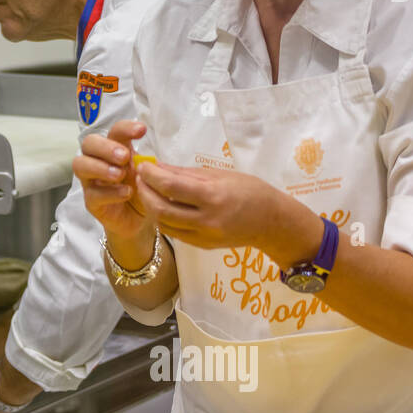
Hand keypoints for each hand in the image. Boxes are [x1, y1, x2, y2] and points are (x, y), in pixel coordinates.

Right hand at [74, 120, 156, 242]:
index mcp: (115, 150)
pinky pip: (93, 193)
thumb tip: (153, 159)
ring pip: (80, 165)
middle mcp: (99, 161)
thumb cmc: (141, 191)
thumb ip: (148, 164)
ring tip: (120, 175)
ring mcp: (92, 181)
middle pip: (89, 143)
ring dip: (100, 167)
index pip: (114, 132)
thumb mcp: (148, 174)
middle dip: (105, 147)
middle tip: (124, 156)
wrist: (140, 220)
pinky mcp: (91, 201)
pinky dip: (110, 192)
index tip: (141, 130)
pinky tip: (126, 193)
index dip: (125, 128)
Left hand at [133, 160, 290, 253]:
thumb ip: (186, 173)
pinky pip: (174, 232)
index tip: (143, 166)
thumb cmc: (250, 191)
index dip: (151, 176)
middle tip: (140, 179)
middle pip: (161, 208)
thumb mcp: (220, 175)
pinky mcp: (202, 245)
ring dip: (150, 207)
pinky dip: (163, 219)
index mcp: (213, 197)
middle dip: (144, 192)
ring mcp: (203, 236)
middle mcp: (206, 220)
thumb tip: (158, 166)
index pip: (171, 187)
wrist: (272, 222)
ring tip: (147, 191)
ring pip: (163, 223)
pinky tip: (162, 206)